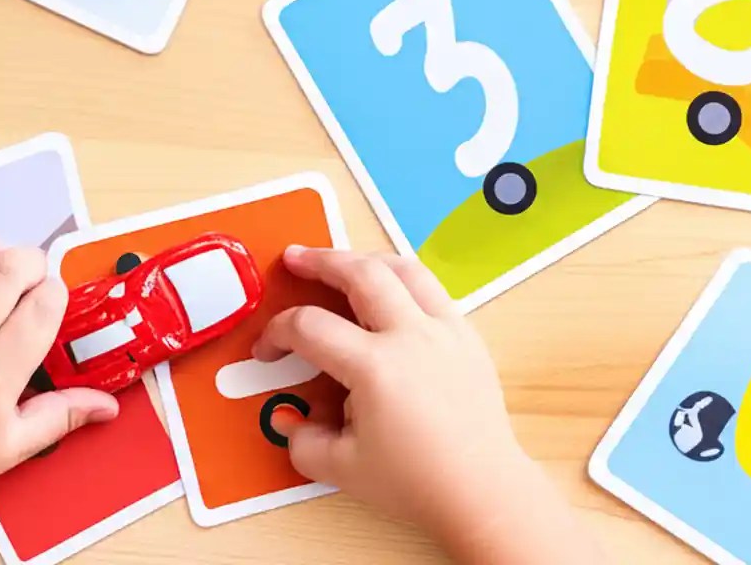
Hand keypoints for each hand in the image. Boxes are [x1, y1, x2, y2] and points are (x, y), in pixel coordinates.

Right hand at [254, 247, 602, 563]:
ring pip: (403, 270)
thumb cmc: (417, 482)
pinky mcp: (468, 339)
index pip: (310, 327)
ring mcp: (445, 332)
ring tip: (344, 263)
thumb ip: (303, 441)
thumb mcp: (342, 470)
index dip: (278, 333)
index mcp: (375, 367)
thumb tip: (292, 422)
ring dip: (366, 260)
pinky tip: (390, 294)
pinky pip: (433, 291)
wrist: (482, 491)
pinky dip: (403, 282)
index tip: (268, 350)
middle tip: (295, 258)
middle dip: (320, 261)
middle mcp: (412, 337)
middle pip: (360, 273)